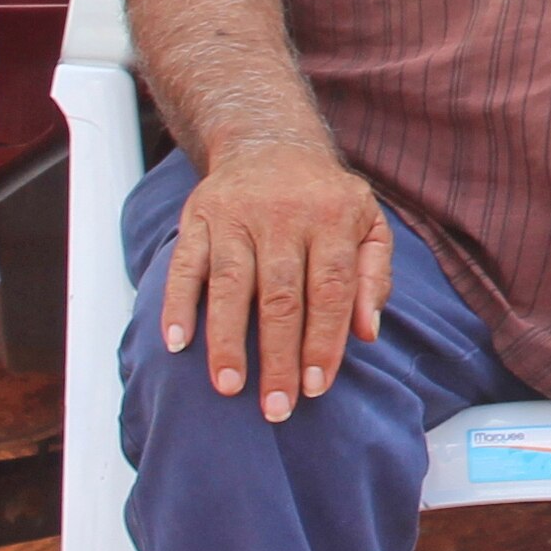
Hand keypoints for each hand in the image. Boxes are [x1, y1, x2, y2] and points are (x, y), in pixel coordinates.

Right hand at [159, 133, 394, 423]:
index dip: (324, 341)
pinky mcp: (198, 217)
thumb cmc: (326, 199)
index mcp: (334, 218)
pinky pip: (184, 264)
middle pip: (281, 296)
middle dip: (279, 356)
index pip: (331, 289)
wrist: (269, 142)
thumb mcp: (368, 224)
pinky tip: (177, 343)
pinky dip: (178, 304)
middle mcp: (284, 216)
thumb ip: (374, 276)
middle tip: (276, 407)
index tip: (316, 388)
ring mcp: (236, 216)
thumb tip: (367, 333)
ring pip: (230, 284)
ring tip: (229, 387)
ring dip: (227, 340)